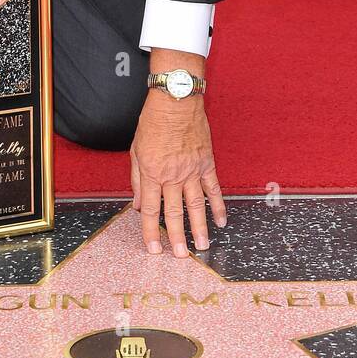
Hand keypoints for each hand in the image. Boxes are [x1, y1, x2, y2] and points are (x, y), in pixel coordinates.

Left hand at [130, 58, 225, 256]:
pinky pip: (213, 188)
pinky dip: (218, 205)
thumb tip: (139, 206)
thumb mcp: (136, 150)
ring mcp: (192, 170)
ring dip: (199, 227)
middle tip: (182, 257)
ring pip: (196, 205)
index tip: (154, 250)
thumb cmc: (153, 122)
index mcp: (152, 173)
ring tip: (203, 246)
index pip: (151, 210)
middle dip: (177, 237)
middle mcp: (172, 175)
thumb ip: (137, 180)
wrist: (176, 100)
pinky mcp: (207, 162)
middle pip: (174, 212)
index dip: (151, 232)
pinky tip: (220, 221)